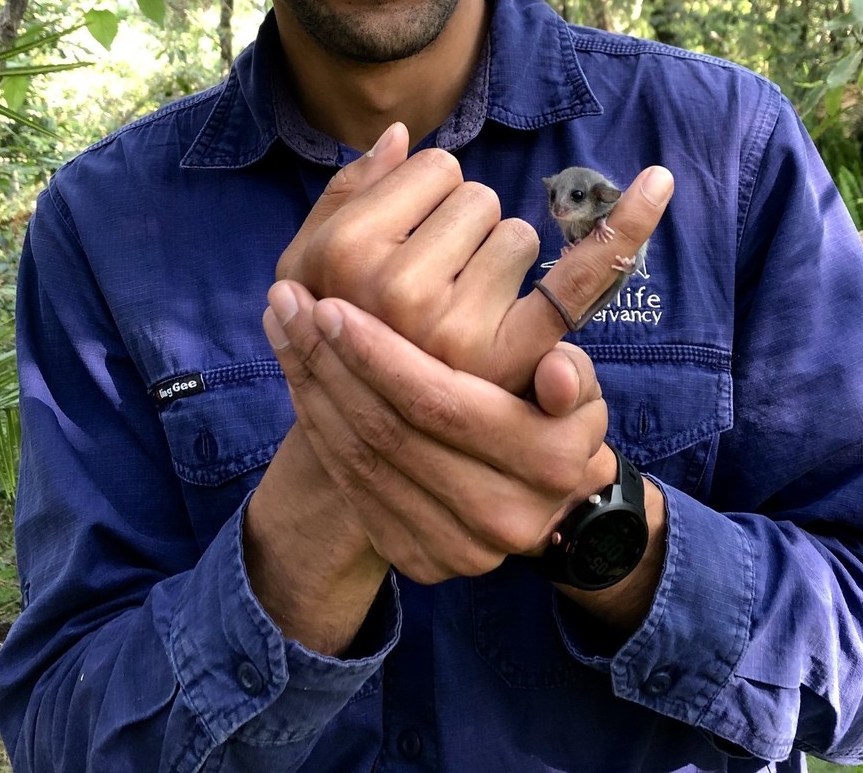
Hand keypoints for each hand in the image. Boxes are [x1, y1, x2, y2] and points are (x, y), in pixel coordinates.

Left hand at [263, 282, 611, 581]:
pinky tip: (297, 373)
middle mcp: (502, 517)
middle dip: (330, 362)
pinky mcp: (417, 558)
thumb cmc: (555, 416)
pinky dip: (316, 424)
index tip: (330, 306)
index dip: (380, 354)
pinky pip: (351, 485)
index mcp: (547, 463)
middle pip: (389, 431)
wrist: (543, 499)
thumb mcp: (579, 386)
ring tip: (283, 324)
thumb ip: (571, 371)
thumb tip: (557, 372)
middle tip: (290, 304)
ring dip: (311, 386)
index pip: (442, 403)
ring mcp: (456, 547)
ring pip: (361, 459)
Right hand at [276, 123, 673, 392]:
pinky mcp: (512, 358)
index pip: (434, 168)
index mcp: (345, 256)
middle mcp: (399, 293)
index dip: (428, 197)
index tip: (404, 242)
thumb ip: (346, 195)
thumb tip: (398, 135)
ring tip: (461, 319)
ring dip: (499, 264)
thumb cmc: (340, 336)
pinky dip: (623, 227)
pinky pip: (580, 276)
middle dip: (464, 230)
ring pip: (518, 236)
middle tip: (431, 293)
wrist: (364, 447)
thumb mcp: (306, 268)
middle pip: (478, 198)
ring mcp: (458, 329)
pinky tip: (659, 183)